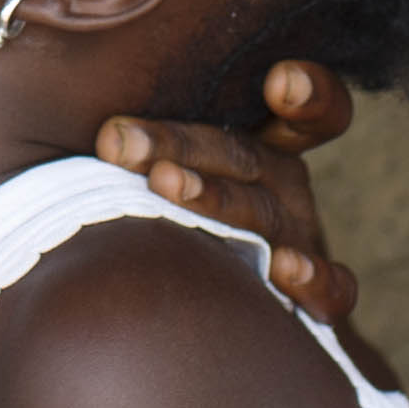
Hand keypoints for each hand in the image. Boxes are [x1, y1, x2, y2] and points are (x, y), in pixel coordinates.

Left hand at [95, 59, 359, 322]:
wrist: (235, 327)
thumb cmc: (176, 227)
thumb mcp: (165, 169)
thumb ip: (131, 140)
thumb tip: (78, 119)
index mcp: (257, 144)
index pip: (300, 104)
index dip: (303, 90)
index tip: (278, 80)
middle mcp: (284, 184)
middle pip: (241, 155)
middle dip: (178, 144)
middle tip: (114, 140)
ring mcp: (302, 238)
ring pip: (263, 214)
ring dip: (214, 200)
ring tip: (164, 186)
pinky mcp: (318, 296)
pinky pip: (331, 289)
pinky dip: (315, 280)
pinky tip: (284, 270)